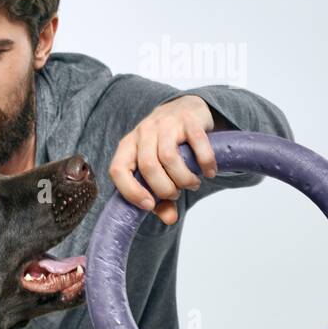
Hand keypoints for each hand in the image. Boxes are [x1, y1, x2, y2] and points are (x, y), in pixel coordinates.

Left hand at [109, 95, 220, 225]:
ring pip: (169, 157)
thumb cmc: (166, 147)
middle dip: (165, 188)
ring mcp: (166, 124)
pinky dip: (205, 163)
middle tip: (176, 193)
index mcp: (127, 146)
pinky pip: (197, 144)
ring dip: (184, 178)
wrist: (186, 109)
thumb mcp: (158, 170)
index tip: (149, 206)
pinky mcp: (189, 119)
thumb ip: (161, 198)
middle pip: (148, 166)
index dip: (131, 191)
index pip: (118, 170)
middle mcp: (143, 133)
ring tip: (192, 184)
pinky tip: (209, 172)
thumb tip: (170, 219)